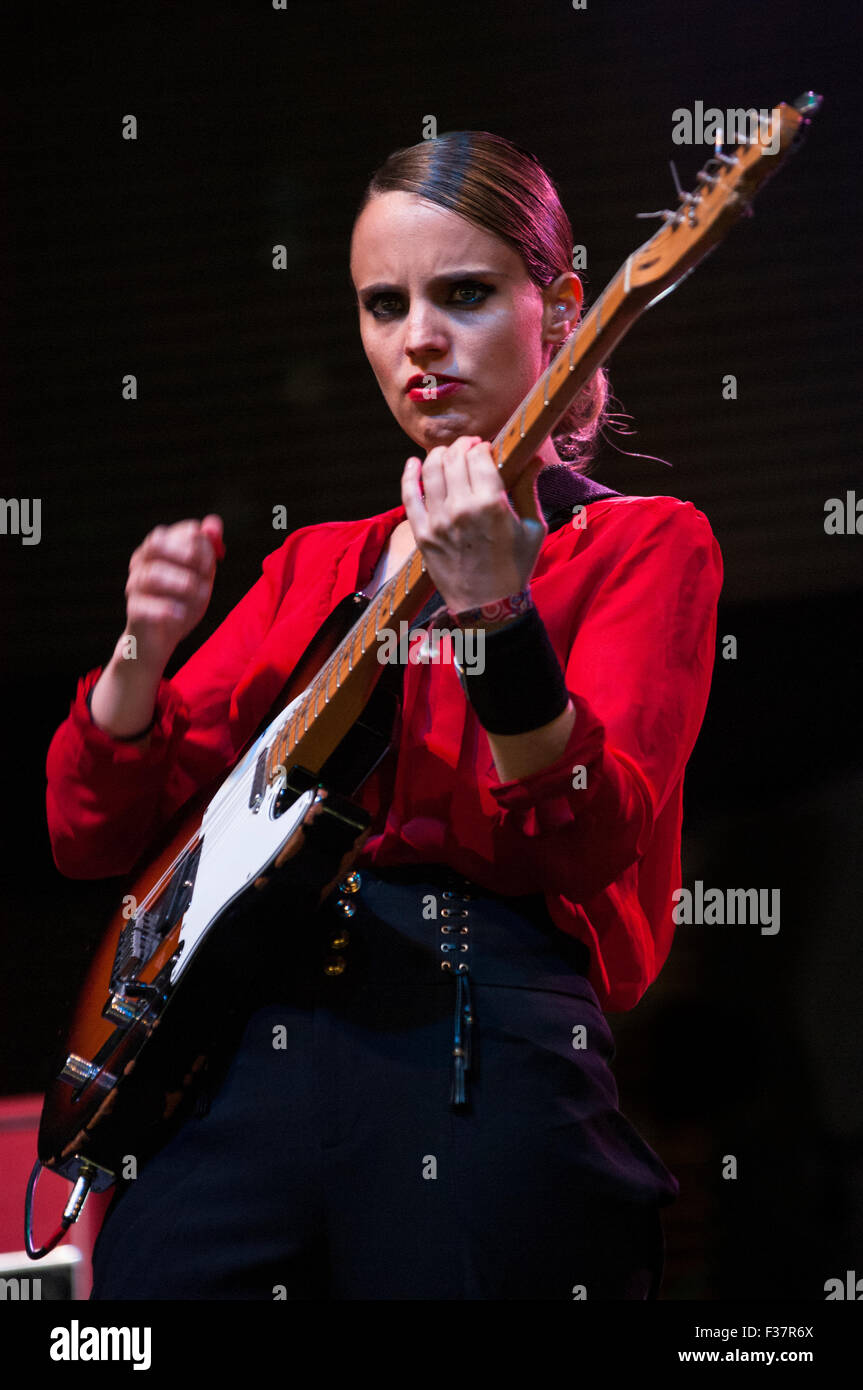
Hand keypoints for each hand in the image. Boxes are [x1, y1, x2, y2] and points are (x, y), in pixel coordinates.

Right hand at [124, 514, 224, 666]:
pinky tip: (181, 614)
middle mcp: (140, 566)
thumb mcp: (199, 575)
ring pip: (152, 575)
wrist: (159, 640)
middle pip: (154, 544)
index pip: (169, 532)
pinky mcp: (134, 613)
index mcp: (154, 552)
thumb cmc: (180, 602)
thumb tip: (214, 522)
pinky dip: (168, 609)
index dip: (193, 541)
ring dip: (183, 583)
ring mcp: (134, 589)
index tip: (212, 561)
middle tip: (206, 571)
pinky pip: (146, 606)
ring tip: (201, 595)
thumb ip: (207, 548)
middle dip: (184, 553)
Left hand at [401, 437, 546, 613]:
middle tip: (468, 449)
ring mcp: (438, 521)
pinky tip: (413, 463)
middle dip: (462, 447)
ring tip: (446, 454)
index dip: (482, 447)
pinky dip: (409, 475)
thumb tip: (536, 458)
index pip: (478, 456)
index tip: (486, 449)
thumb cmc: (516, 567)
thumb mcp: (532, 528)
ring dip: (439, 454)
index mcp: (490, 504)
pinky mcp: (422, 534)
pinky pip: (409, 496)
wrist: (489, 606)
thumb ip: (529, 489)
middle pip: (454, 458)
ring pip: (431, 470)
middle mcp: (461, 508)